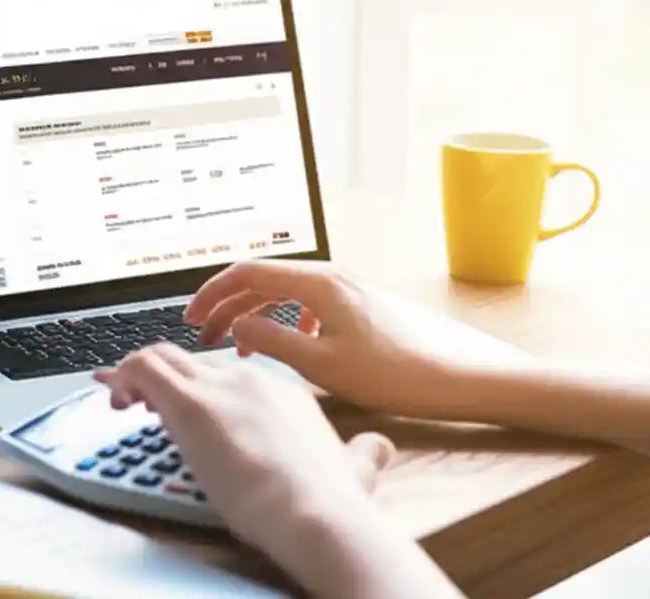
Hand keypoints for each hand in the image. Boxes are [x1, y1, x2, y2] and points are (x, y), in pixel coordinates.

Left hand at [94, 344, 454, 597]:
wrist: (314, 508)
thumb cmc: (331, 497)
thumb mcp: (358, 468)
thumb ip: (364, 455)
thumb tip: (380, 448)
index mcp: (283, 390)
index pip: (227, 375)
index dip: (201, 389)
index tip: (182, 408)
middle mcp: (250, 379)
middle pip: (190, 361)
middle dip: (161, 378)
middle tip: (139, 402)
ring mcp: (219, 387)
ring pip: (161, 355)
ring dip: (134, 374)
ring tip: (121, 400)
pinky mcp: (190, 404)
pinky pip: (142, 368)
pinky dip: (122, 377)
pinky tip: (116, 400)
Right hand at [185, 259, 526, 418]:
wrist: (458, 376)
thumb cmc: (395, 373)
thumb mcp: (322, 363)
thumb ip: (272, 341)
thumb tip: (236, 328)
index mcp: (318, 284)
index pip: (248, 272)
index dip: (212, 293)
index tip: (191, 318)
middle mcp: (331, 277)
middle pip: (263, 279)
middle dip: (228, 304)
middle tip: (205, 336)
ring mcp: (348, 289)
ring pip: (285, 293)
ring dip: (254, 314)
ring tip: (237, 347)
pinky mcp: (360, 305)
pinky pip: (307, 304)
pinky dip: (283, 320)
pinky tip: (287, 345)